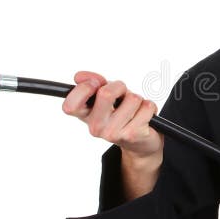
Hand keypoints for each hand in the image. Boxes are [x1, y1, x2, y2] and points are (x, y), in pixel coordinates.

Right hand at [62, 71, 163, 190]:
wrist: (140, 142)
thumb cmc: (122, 114)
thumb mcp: (106, 96)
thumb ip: (94, 83)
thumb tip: (80, 76)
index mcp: (85, 116)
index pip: (70, 105)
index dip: (84, 88)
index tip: (95, 84)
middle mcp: (96, 127)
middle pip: (105, 93)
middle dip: (119, 87)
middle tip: (122, 95)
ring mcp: (114, 133)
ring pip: (132, 98)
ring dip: (137, 99)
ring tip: (134, 109)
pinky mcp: (133, 134)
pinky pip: (147, 107)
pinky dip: (149, 107)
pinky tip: (144, 117)